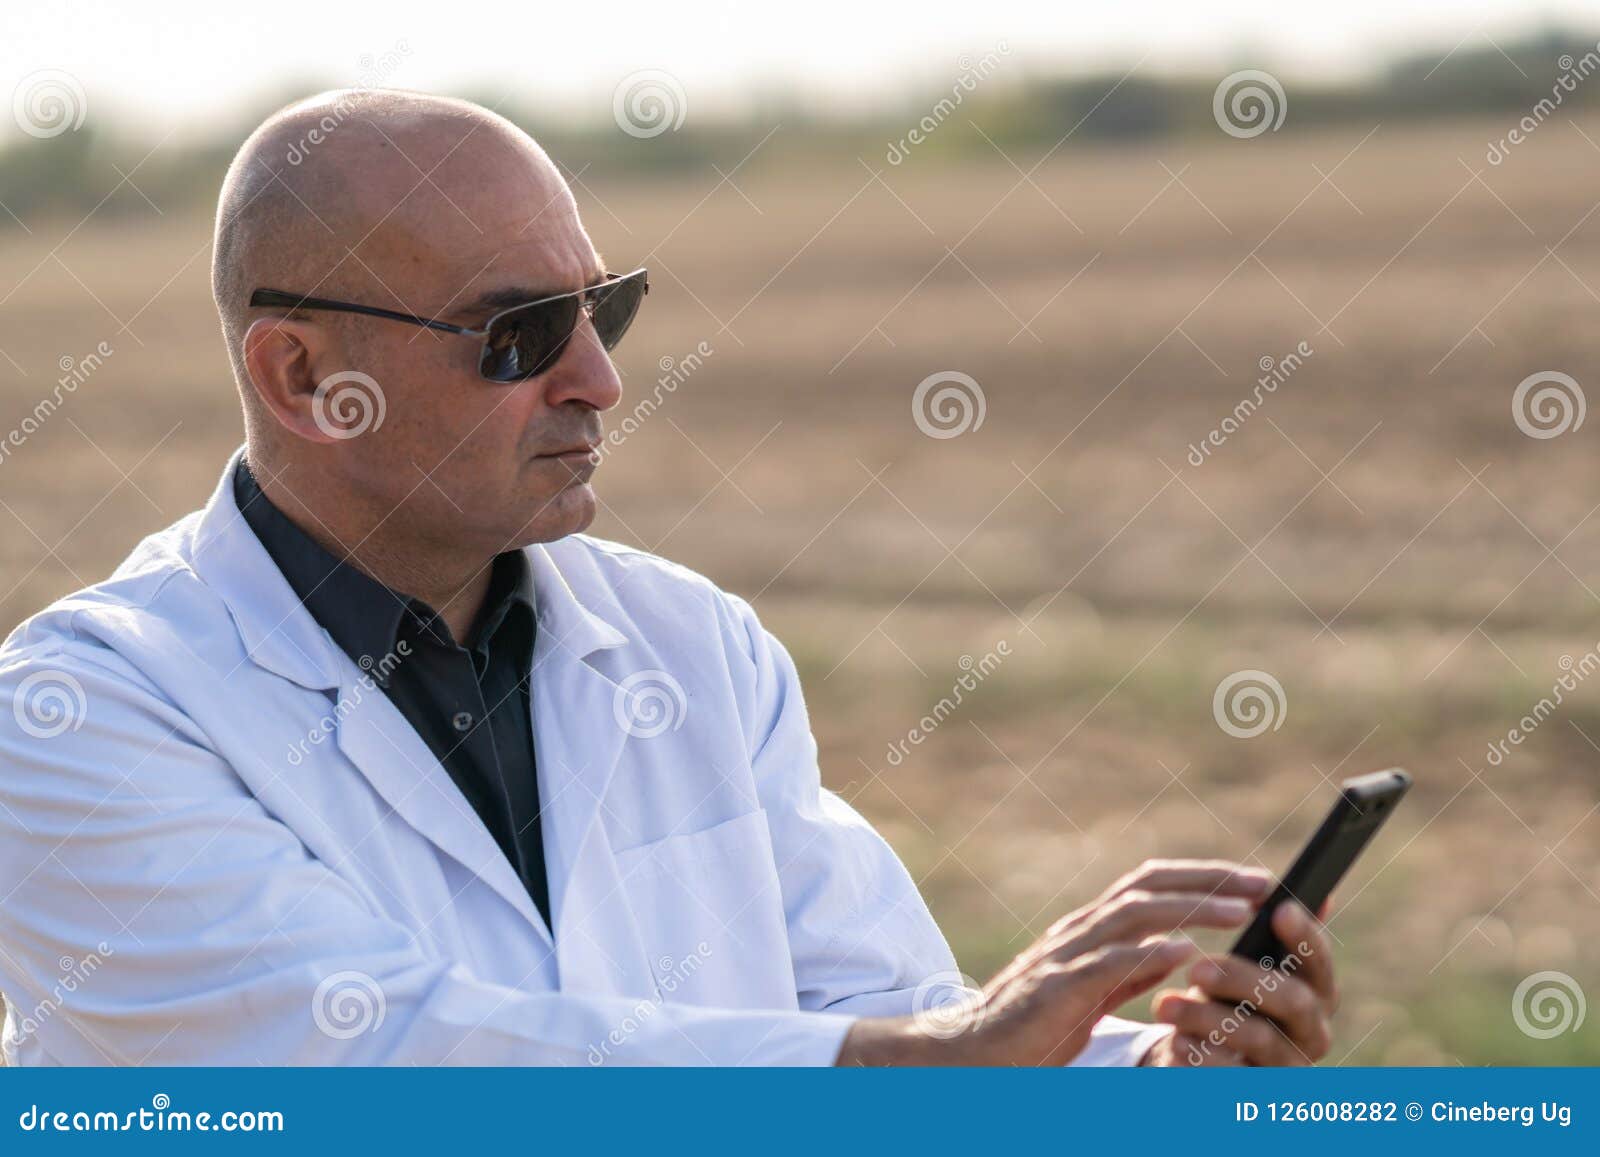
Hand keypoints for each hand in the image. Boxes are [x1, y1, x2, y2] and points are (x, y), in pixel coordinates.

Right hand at [836, 859, 1272, 1065]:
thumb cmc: (1032, 1029)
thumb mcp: (1091, 995)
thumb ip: (1129, 971)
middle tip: (1263, 882)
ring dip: (1191, 908)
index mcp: (1089, 930)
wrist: (971, 1056)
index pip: (1150, 885)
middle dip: (1208, 880)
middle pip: (1148, 886)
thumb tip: (1178, 952)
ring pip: (1133, 914)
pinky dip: (1149, 954)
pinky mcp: (1058, 990)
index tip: (1254, 881)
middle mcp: (1078, 931)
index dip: (1202, 878)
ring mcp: (1066, 956)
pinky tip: (1186, 953)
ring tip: (1239, 910)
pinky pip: (1109, 965)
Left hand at [1144, 900, 1338, 1065]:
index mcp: (1315, 994)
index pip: (1320, 962)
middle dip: (1242, 979)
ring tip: (1163, 1005)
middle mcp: (1313, 1034)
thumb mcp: (1247, 970)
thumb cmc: (1229, 1003)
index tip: (1277, 910)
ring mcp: (1289, 1070)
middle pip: (1293, 1001)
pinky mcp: (1260, 1097)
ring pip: (1259, 1040)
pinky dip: (1202, 1059)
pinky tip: (1174, 1045)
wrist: (1204, 1066)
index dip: (1305, 936)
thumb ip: (1268, 939)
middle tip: (1195, 969)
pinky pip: (1235, 1079)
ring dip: (1207, 1018)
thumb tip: (1301, 888)